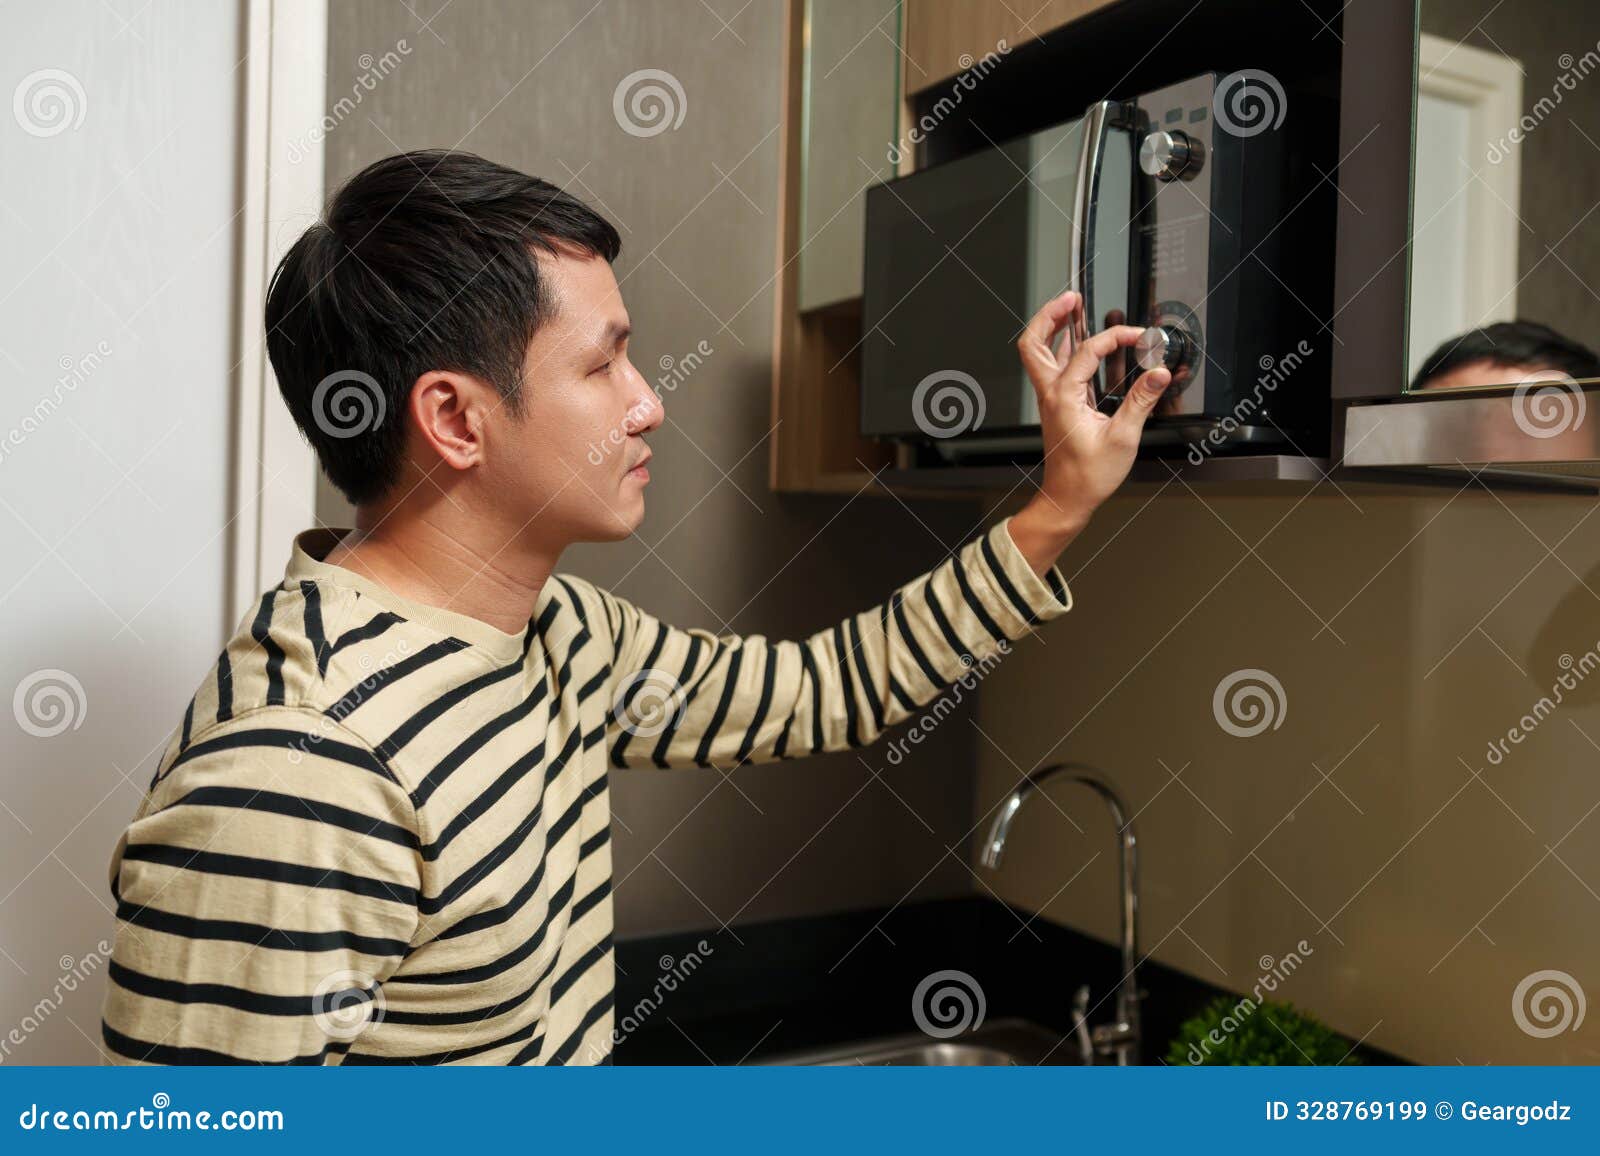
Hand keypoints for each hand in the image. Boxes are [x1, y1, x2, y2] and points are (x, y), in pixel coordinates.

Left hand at [1007, 291, 1171, 574]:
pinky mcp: (1058, 404)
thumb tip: (1159, 373)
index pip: (1087, 351)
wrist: (1068, 498)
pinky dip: (1063, 348)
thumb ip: (1141, 401)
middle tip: (1071, 297)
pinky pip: (1054, 367)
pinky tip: (1078, 340)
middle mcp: (1051, 394)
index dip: (1116, 337)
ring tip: (1071, 307)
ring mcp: (1051, 398)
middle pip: (1034, 343)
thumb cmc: (1087, 476)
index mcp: (1063, 398)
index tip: (1140, 336)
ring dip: (1053, 328)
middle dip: (1050, 315)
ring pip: (1039, 353)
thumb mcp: (1122, 438)